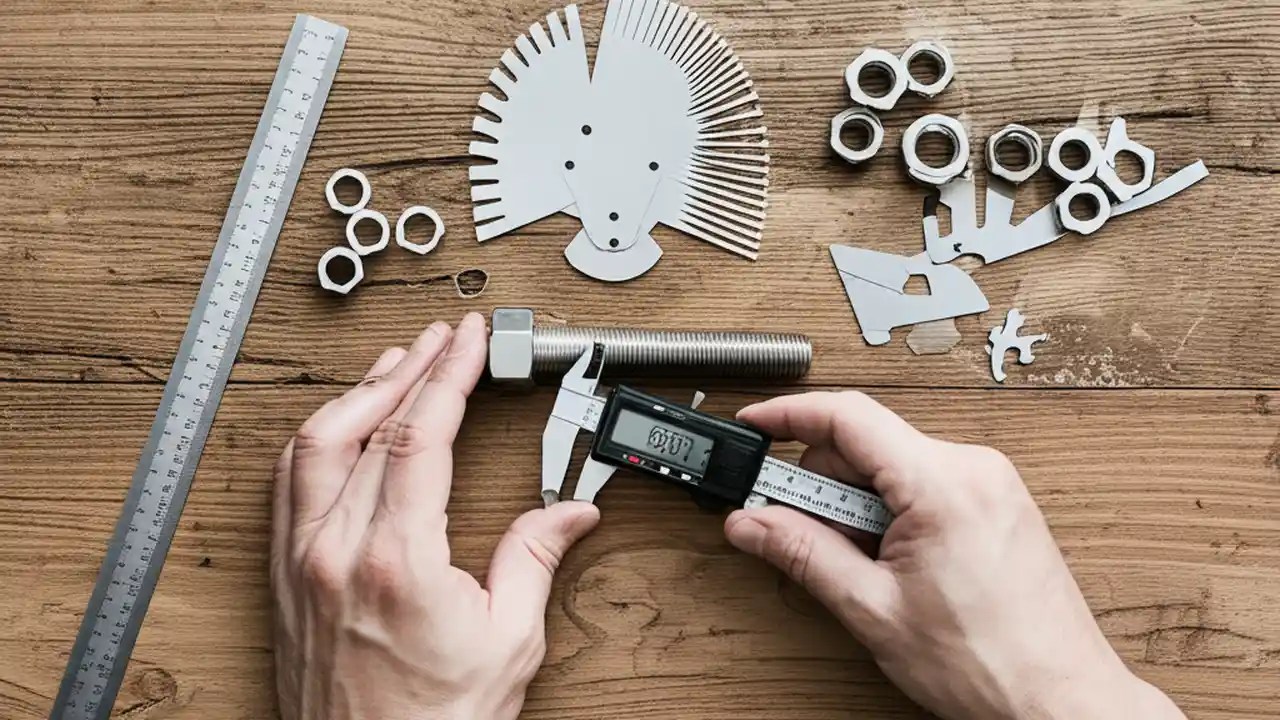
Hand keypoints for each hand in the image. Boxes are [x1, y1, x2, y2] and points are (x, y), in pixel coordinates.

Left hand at [271, 313, 599, 719]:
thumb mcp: (507, 644)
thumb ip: (534, 562)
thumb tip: (569, 513)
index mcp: (395, 560)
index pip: (420, 435)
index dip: (449, 374)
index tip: (470, 342)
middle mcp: (335, 552)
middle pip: (366, 426)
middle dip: (410, 367)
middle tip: (443, 338)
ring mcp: (301, 563)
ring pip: (313, 446)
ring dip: (358, 394)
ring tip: (396, 364)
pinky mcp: (286, 579)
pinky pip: (290, 484)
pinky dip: (320, 438)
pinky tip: (343, 428)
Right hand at [724, 392, 1185, 719]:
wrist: (1060, 702)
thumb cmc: (990, 665)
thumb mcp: (873, 609)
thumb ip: (804, 554)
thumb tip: (752, 523)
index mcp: (943, 484)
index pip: (848, 416)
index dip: (787, 415)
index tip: (752, 426)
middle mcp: (973, 468)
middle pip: (866, 443)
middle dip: (821, 485)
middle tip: (793, 532)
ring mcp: (991, 483)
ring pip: (892, 465)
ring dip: (856, 505)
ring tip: (859, 566)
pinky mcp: (997, 501)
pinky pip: (923, 482)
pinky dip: (889, 511)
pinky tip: (887, 560)